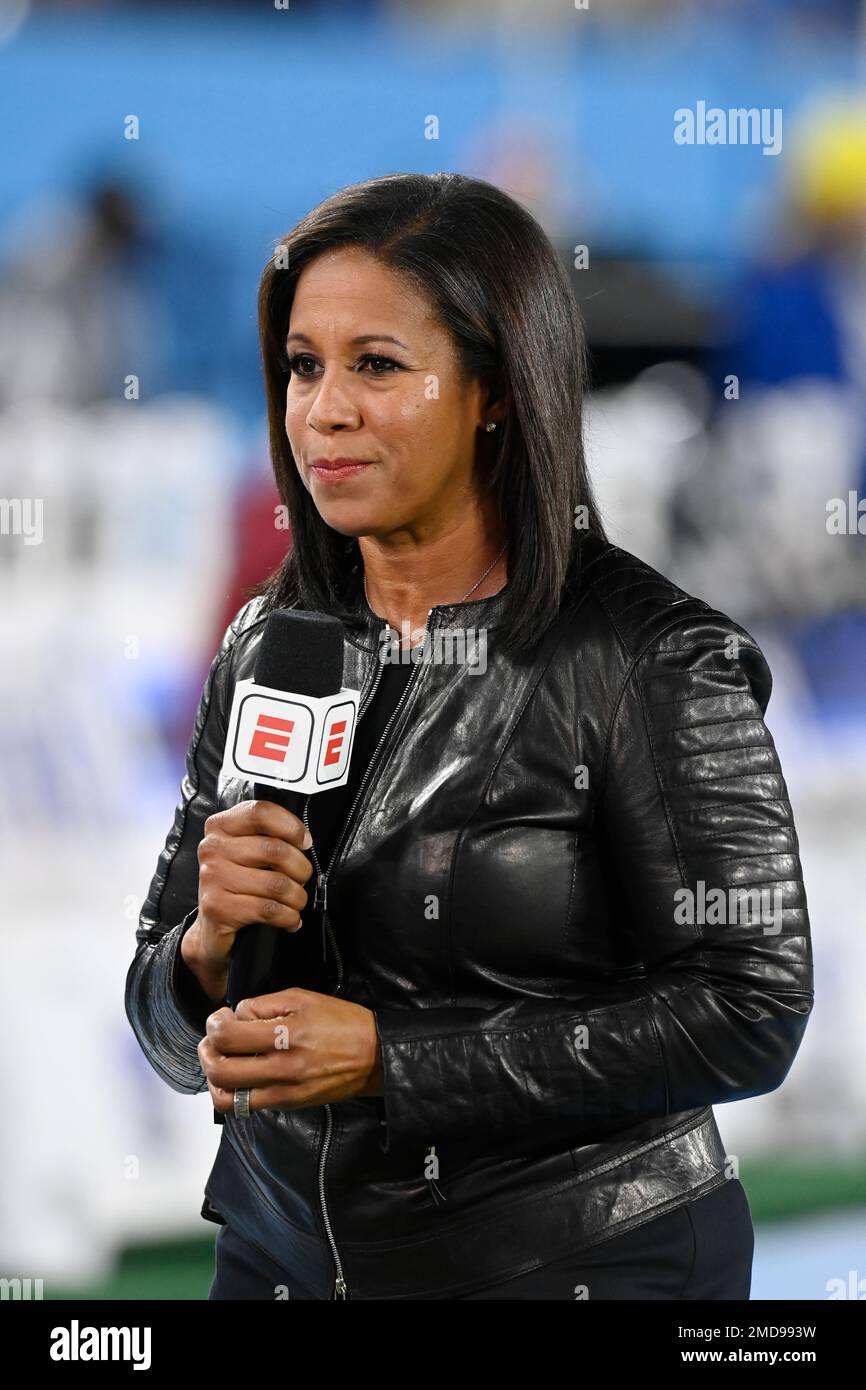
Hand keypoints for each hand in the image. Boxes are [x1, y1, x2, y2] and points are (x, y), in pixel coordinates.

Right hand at [182, 800, 314, 1000]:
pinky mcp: (217, 907)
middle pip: (274, 849)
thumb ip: (269, 836)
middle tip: (302, 878)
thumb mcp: (248, 851)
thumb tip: (304, 841)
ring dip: (297, 896)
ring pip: (275, 883)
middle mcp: (212, 848)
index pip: (260, 812)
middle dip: (300, 868)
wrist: (211, 926)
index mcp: (221, 826)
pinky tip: (290, 919)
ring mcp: (212, 877)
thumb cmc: (238, 883)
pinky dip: (288, 916)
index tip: (304, 841)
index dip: (291, 826)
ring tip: (297, 901)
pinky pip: (268, 910)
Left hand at [198, 987, 384, 1113]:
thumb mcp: (303, 998)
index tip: (223, 1017)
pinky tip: (238, 1075)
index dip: (215, 1023)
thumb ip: (264, 1005)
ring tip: (220, 1061)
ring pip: (226, 1097)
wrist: (373, 1056)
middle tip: (214, 1039)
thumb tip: (236, 1015)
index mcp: (286, 1035)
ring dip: (214, 1077)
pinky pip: (245, 1107)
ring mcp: (283, 1092)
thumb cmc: (340, 1022)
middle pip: (219, 1069)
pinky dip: (232, 1092)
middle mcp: (281, 1068)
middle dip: (207, 1051)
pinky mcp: (287, 1105)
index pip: (227, 1035)